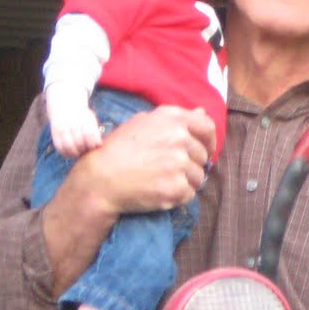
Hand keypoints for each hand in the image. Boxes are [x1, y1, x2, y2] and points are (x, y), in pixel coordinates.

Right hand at [42, 104, 215, 292]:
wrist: (100, 180)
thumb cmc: (117, 150)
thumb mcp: (143, 123)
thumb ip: (175, 119)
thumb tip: (202, 113)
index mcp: (172, 119)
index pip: (207, 127)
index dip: (208, 141)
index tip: (204, 151)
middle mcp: (179, 138)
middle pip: (203, 156)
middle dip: (191, 165)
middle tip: (167, 170)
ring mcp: (179, 164)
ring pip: (199, 177)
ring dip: (185, 182)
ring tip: (160, 180)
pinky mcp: (176, 187)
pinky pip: (189, 194)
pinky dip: (178, 196)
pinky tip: (158, 191)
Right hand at [50, 108, 104, 157]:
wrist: (63, 106)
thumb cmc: (82, 117)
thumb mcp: (90, 119)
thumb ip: (95, 132)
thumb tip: (99, 146)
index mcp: (82, 119)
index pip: (89, 134)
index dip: (93, 144)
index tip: (95, 146)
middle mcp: (71, 123)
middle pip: (79, 142)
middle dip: (85, 149)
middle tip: (87, 151)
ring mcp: (62, 129)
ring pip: (69, 146)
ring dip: (76, 153)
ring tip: (80, 153)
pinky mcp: (54, 134)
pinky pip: (60, 147)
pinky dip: (66, 153)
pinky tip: (71, 153)